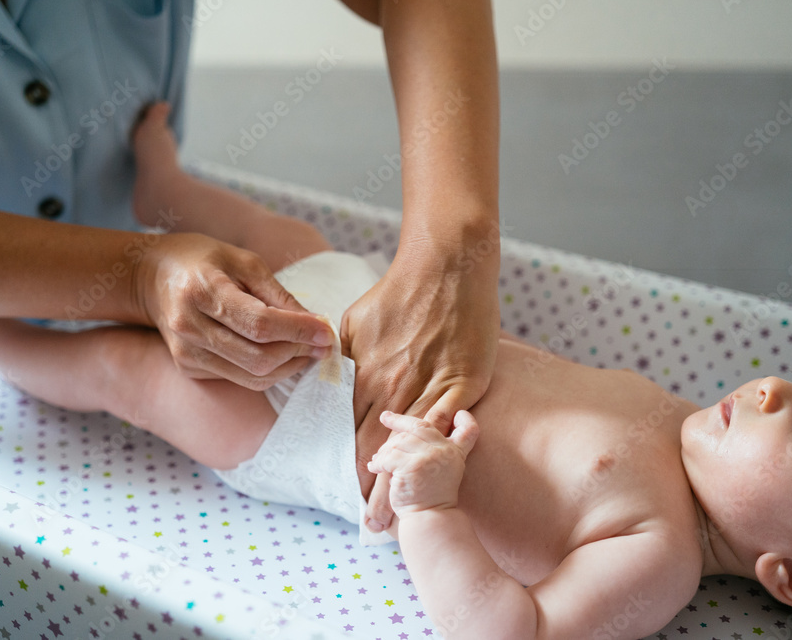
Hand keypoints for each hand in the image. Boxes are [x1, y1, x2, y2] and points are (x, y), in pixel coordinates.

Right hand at [135, 232, 333, 389]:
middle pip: (258, 357)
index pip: (260, 323)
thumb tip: (314, 323)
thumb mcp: (243, 261)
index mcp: (203, 291)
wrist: (150, 277)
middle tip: (320, 342)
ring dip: (287, 366)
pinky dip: (266, 370)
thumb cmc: (201, 260)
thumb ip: (277, 294)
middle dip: (297, 352)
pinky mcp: (188, 367)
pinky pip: (238, 378)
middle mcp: (189, 327)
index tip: (326, 331)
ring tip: (305, 350)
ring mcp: (186, 353)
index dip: (298, 331)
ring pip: (251, 376)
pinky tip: (279, 352)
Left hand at [341, 252, 498, 529]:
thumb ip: (341, 360)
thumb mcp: (354, 324)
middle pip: (377, 449)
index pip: (352, 434)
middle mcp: (392, 386)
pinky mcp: (462, 383)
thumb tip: (329, 384)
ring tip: (396, 518)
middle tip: (372, 525)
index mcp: (364, 375)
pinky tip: (436, 479)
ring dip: (401, 483)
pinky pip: (447, 426)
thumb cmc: (398, 292)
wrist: (445, 266)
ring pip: (410, 447)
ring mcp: (428, 386)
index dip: (352, 468)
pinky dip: (439, 453)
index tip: (350, 497)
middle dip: (373, 489)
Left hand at [367, 410, 478, 517]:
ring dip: (384, 451)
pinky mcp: (413, 466)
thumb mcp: (443, 472)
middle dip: (400, 420)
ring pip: (400, 441)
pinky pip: (389, 456)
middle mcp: (445, 452)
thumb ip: (436, 453)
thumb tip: (407, 433)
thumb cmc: (431, 498)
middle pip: (421, 426)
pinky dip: (379, 462)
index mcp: (455, 453)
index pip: (469, 431)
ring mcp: (430, 457)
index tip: (459, 413)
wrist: (430, 520)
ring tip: (377, 460)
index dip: (466, 420)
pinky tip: (374, 468)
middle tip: (385, 417)